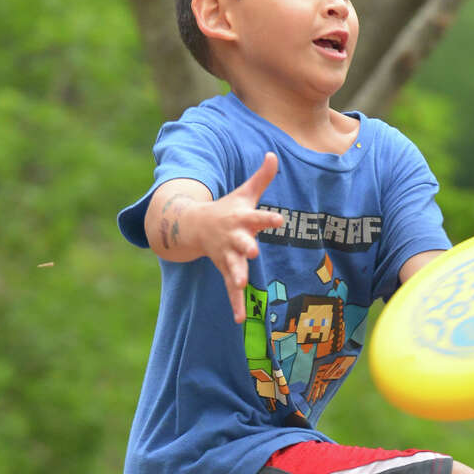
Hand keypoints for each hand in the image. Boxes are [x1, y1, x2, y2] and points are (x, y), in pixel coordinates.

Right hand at [206, 154, 284, 322]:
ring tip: (241, 284)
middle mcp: (234, 238)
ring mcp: (227, 255)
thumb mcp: (244, 193)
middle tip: (253, 252)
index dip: (268, 218)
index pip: (258, 217)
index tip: (280, 219)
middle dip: (246, 247)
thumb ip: (261, 177)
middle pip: (241, 243)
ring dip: (236, 275)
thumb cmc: (227, 209)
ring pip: (232, 267)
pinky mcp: (224, 269)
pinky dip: (235, 303)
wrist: (193, 225)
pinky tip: (240, 319)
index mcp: (241, 218)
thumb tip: (273, 154)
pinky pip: (230, 289)